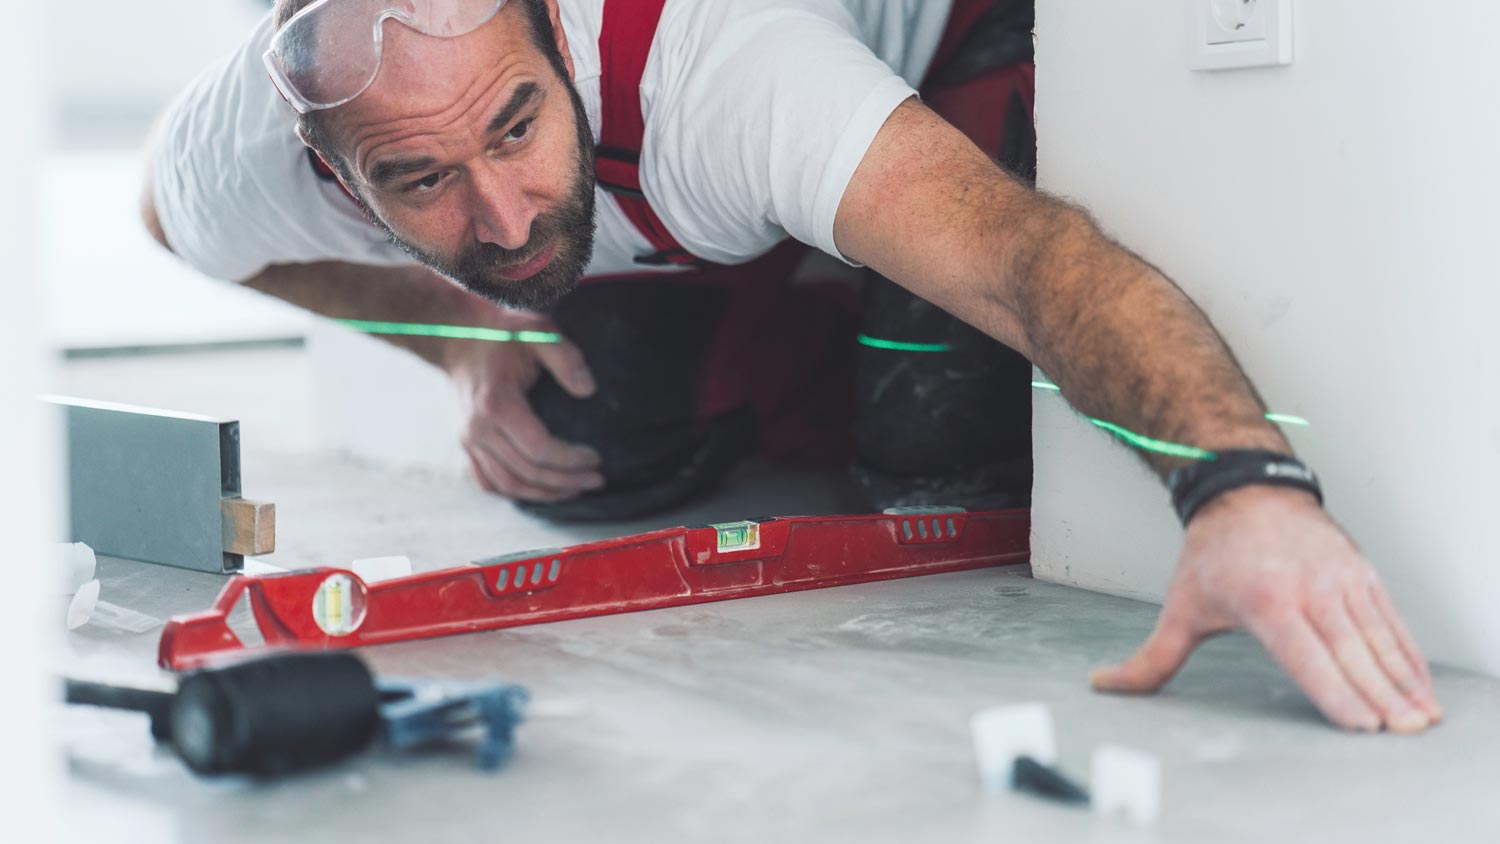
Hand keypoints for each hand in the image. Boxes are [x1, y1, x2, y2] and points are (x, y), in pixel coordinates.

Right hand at [445, 312, 604, 502]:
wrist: (457, 335)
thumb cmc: (502, 332)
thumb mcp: (538, 331)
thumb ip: (566, 358)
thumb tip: (588, 391)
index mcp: (497, 404)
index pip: (539, 449)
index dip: (570, 460)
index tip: (596, 459)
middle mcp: (478, 429)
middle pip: (527, 472)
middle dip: (566, 480)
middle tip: (597, 480)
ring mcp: (469, 439)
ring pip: (509, 485)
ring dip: (545, 494)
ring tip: (575, 489)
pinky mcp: (466, 444)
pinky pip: (489, 483)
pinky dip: (516, 493)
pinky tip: (542, 491)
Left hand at [1091, 486, 1443, 732]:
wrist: (1247, 488)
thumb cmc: (1214, 552)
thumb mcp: (1181, 606)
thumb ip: (1151, 657)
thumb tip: (1104, 684)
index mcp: (1265, 602)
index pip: (1307, 656)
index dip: (1336, 692)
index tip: (1361, 724)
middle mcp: (1309, 589)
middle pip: (1350, 653)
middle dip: (1379, 696)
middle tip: (1400, 731)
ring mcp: (1340, 579)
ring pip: (1378, 638)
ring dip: (1403, 681)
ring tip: (1419, 718)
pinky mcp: (1361, 573)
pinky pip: (1390, 621)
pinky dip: (1408, 655)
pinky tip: (1419, 686)